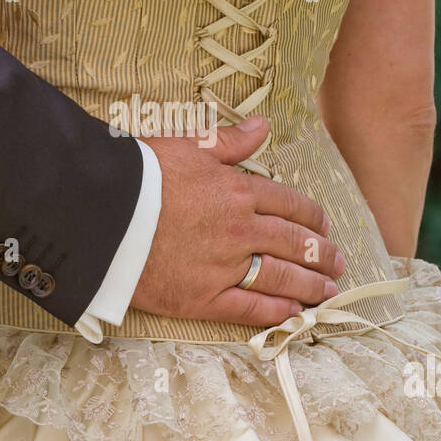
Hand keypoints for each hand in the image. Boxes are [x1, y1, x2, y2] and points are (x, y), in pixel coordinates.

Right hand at [132, 116, 344, 327]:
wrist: (102, 213)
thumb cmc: (141, 174)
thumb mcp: (189, 145)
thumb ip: (231, 140)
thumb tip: (264, 126)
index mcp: (238, 191)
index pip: (289, 205)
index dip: (312, 217)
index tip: (324, 225)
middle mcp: (240, 229)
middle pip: (293, 243)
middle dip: (321, 253)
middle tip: (338, 262)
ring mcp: (224, 266)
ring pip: (281, 277)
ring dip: (311, 284)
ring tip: (329, 290)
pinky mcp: (203, 297)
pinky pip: (250, 308)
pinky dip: (277, 312)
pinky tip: (296, 314)